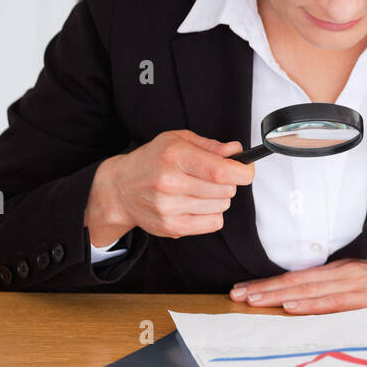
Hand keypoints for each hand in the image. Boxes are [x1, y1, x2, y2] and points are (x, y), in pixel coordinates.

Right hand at [84, 130, 254, 245]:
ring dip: (218, 198)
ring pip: (222, 207)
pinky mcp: (171, 227)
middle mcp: (170, 183)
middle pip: (226, 190)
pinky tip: (196, 205)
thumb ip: (210, 145)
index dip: (243, 172)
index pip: (221, 171)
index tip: (245, 170)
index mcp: (174, 156)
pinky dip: (212, 214)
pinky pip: (214, 223)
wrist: (120, 188)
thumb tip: (236, 151)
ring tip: (199, 190)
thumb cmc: (153, 161)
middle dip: (228, 183)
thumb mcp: (177, 140)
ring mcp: (169, 208)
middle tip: (214, 177)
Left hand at [230, 241, 366, 313]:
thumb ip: (347, 295)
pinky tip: (292, 306)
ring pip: (310, 289)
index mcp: (346, 272)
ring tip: (251, 299)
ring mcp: (359, 284)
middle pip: (298, 281)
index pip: (300, 278)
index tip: (244, 290)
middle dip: (264, 288)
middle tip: (234, 295)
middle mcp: (347, 274)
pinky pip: (337, 301)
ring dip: (278, 295)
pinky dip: (312, 303)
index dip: (271, 284)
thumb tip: (318, 307)